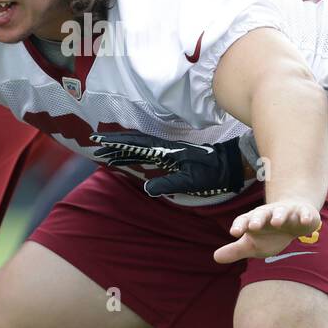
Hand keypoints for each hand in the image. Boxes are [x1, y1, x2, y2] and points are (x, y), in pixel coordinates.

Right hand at [90, 132, 245, 196]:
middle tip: (96, 141)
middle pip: (135, 141)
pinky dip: (135, 149)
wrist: (231, 164)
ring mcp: (170, 150)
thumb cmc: (214, 174)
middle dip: (115, 142)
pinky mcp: (174, 154)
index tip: (100, 141)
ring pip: (141, 144)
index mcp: (167, 152)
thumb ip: (169, 184)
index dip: (117, 144)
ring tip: (107, 148)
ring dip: (123, 145)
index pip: (136, 145)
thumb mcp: (192, 182)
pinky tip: (130, 151)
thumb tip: (146, 186)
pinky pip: (149, 149)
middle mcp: (166, 148)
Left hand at [214, 201, 321, 263]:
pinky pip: (304, 214)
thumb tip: (215, 257)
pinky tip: (304, 220)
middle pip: (261, 213)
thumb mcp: (253, 243)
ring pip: (282, 211)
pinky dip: (305, 216)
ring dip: (279, 215)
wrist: (294, 216)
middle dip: (257, 219)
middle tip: (253, 226)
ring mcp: (287, 212)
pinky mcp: (303, 213)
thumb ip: (236, 250)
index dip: (240, 225)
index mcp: (255, 220)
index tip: (234, 233)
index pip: (244, 220)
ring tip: (277, 222)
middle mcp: (269, 214)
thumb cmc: (270, 233)